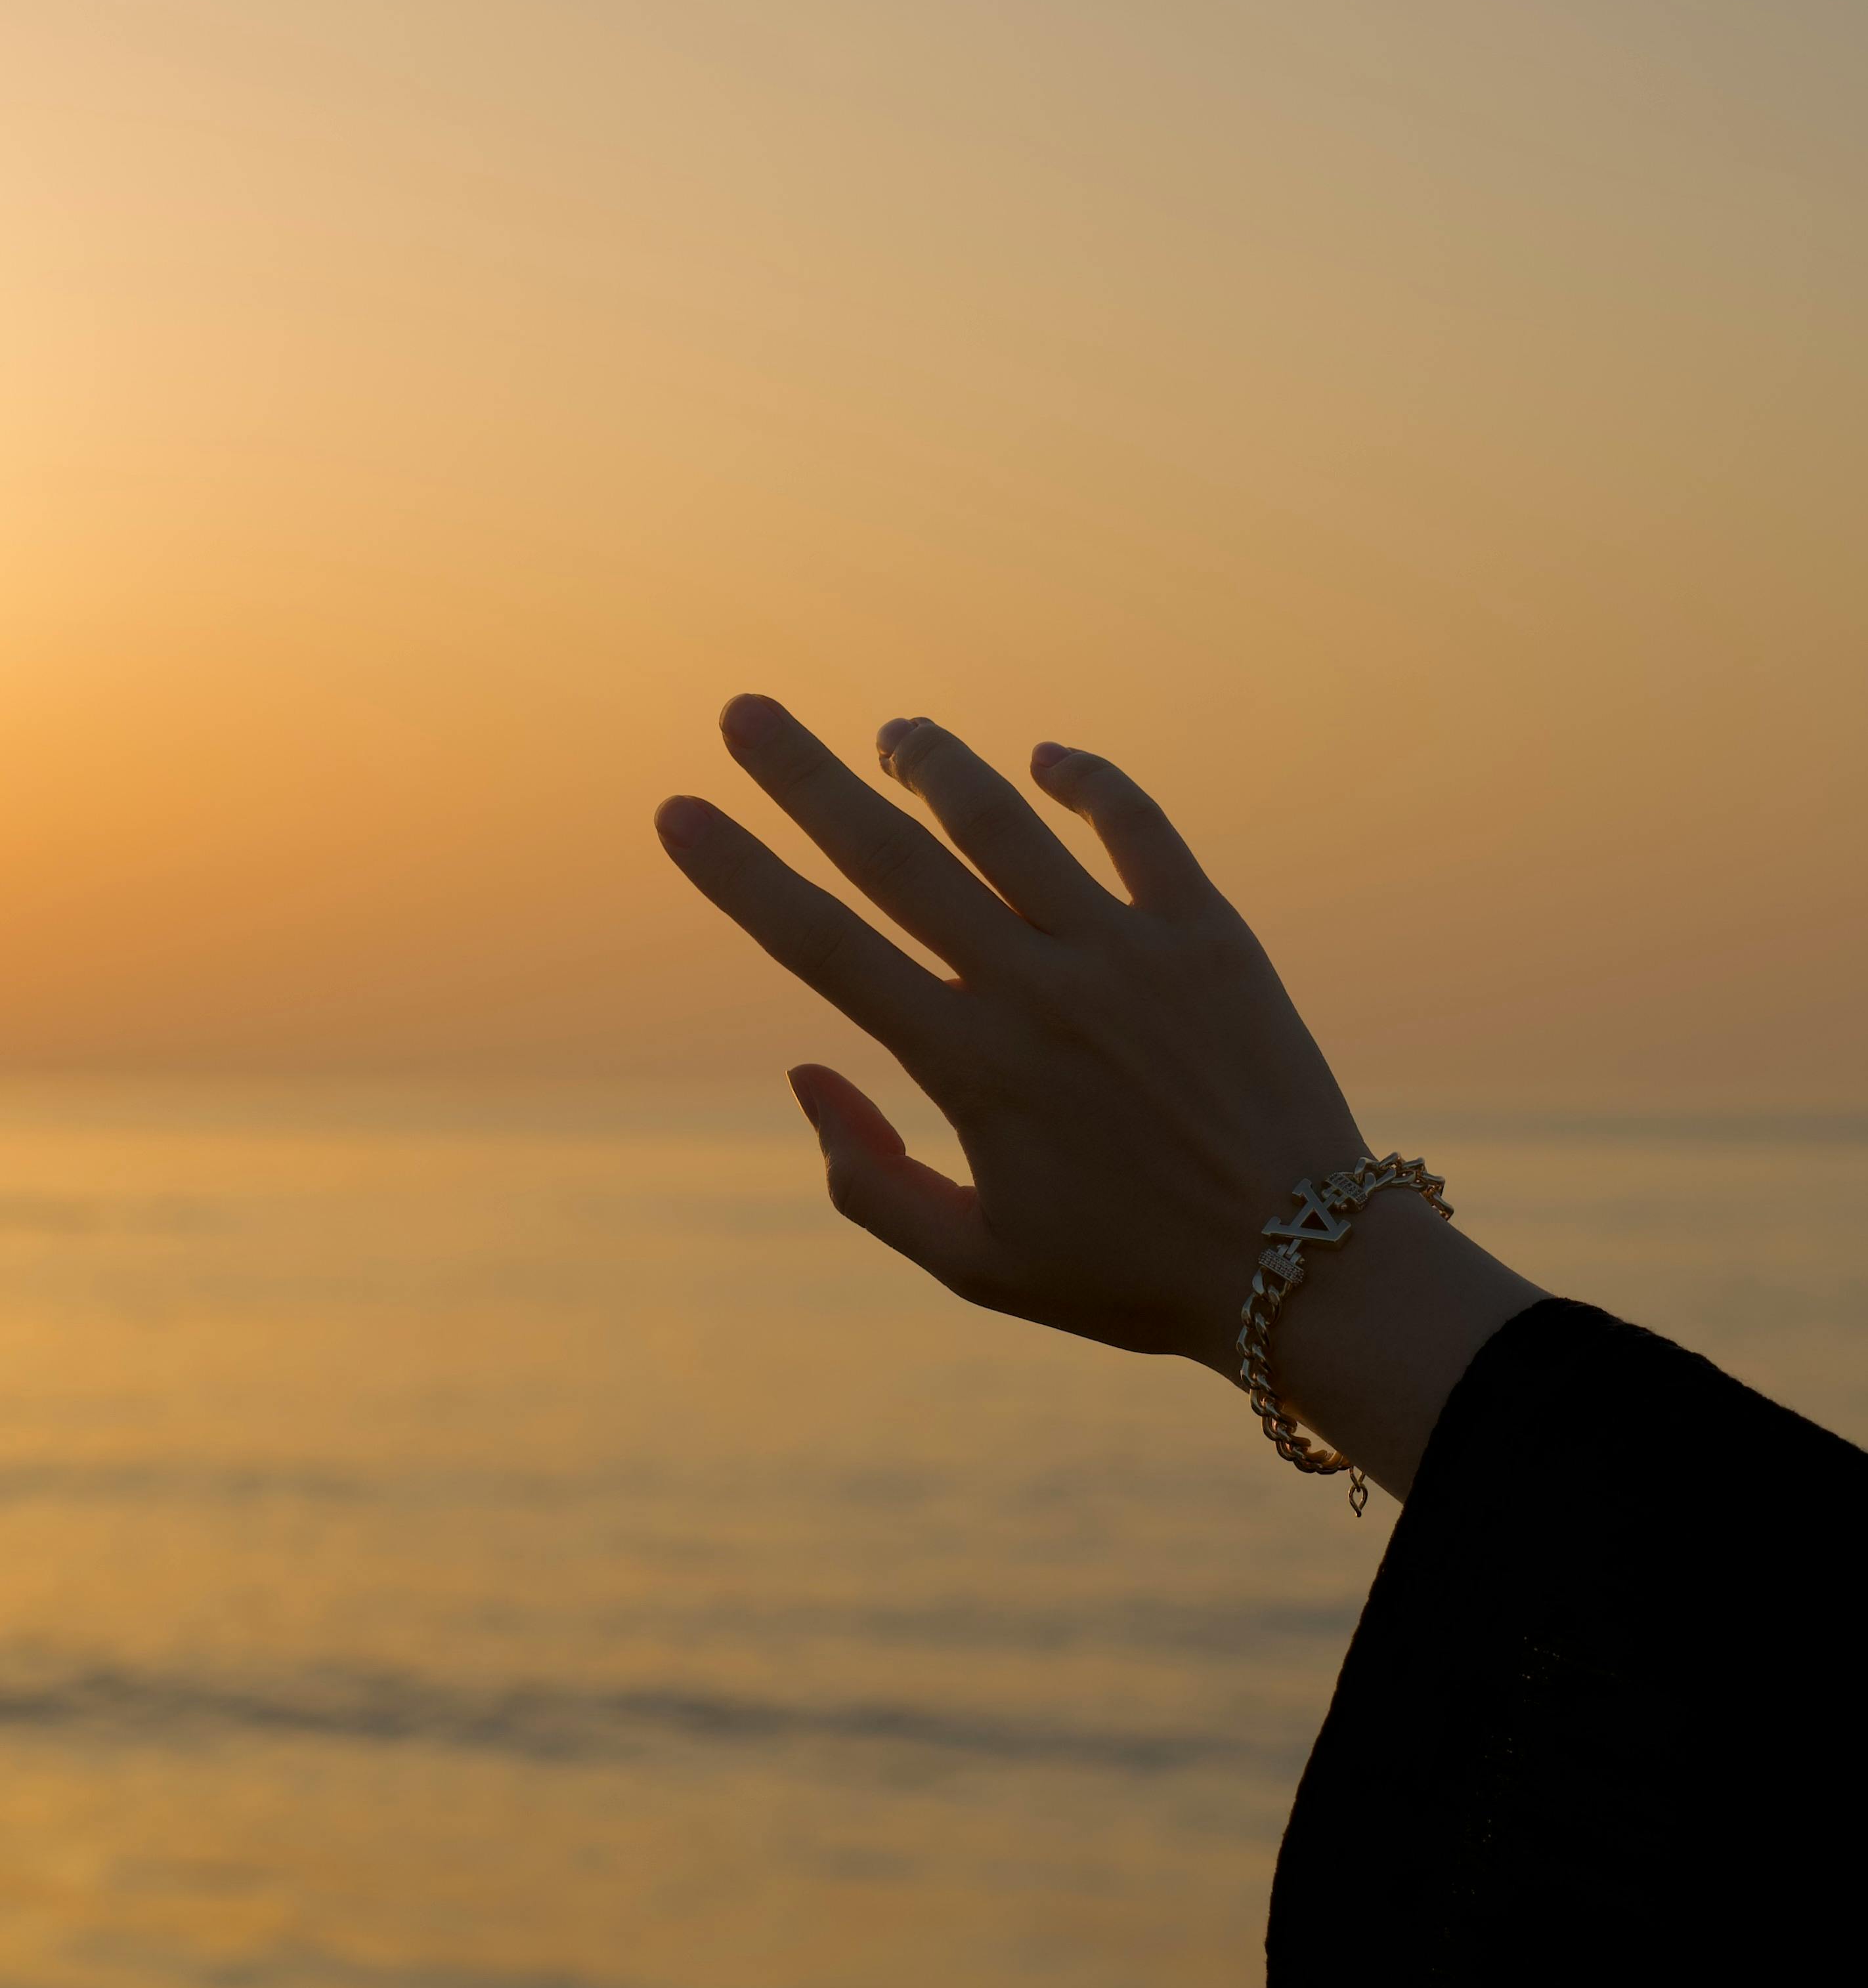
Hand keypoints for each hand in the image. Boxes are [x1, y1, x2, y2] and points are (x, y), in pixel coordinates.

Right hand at [656, 696, 1540, 1498]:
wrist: (1310, 1269)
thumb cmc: (1131, 1275)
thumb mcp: (978, 1265)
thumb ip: (869, 1181)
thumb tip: (803, 1073)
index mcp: (970, 1066)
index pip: (822, 945)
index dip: (739, 874)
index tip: (677, 811)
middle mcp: (1037, 989)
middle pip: (893, 856)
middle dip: (805, 777)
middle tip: (744, 712)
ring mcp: (1127, 950)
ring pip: (1005, 822)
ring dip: (936, 763)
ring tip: (895, 732)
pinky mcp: (1210, 932)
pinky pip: (1138, 825)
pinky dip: (1086, 779)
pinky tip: (1045, 760)